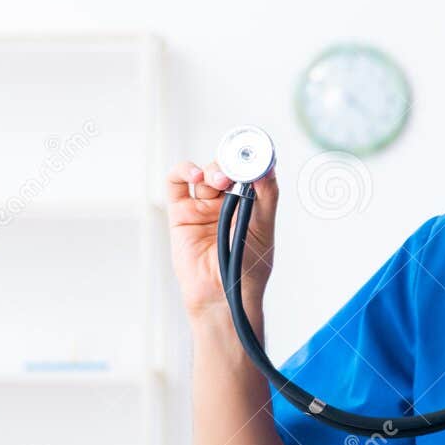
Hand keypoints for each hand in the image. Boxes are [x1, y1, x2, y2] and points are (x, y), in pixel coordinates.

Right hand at [166, 158, 277, 321]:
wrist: (222, 294)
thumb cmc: (247, 268)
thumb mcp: (263, 229)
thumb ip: (266, 198)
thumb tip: (267, 168)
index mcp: (252, 205)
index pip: (252, 173)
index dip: (255, 159)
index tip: (260, 149)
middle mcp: (228, 203)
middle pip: (228, 169)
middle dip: (233, 163)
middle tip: (238, 167)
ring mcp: (204, 206)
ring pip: (206, 173)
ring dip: (214, 169)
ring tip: (220, 179)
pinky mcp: (182, 213)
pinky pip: (177, 184)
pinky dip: (183, 171)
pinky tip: (195, 174)